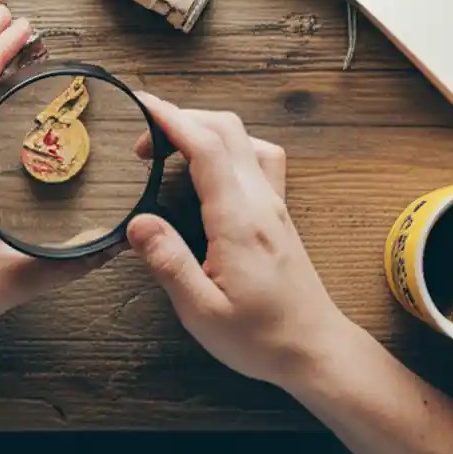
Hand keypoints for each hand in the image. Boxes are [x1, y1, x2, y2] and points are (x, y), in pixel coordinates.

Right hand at [127, 94, 347, 389]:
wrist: (314, 350)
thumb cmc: (259, 337)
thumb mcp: (201, 311)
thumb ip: (168, 263)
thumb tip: (137, 223)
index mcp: (238, 221)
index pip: (206, 147)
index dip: (171, 118)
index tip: (140, 104)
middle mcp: (261, 202)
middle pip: (226, 129)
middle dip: (181, 118)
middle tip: (142, 141)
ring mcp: (275, 204)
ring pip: (244, 138)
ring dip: (206, 128)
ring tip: (171, 148)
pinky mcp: (279, 213)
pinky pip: (258, 158)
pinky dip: (229, 146)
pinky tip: (210, 168)